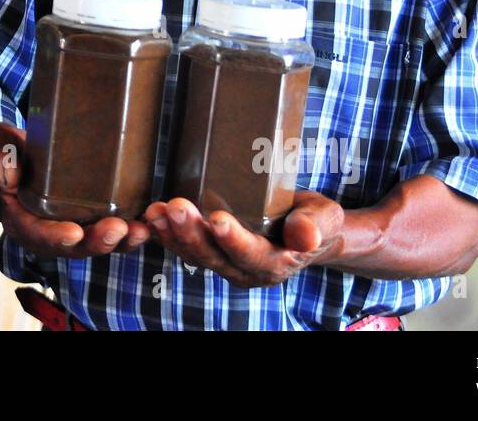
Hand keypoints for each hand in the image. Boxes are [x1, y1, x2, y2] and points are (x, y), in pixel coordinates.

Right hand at [0, 122, 151, 257]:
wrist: (15, 150)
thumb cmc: (3, 150)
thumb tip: (8, 172)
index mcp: (21, 220)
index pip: (37, 234)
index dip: (55, 237)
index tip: (74, 233)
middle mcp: (47, 231)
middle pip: (73, 246)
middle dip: (97, 242)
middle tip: (118, 229)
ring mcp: (70, 225)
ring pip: (95, 242)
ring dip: (120, 241)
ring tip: (141, 230)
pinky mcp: (89, 217)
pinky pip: (109, 229)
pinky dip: (129, 230)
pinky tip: (150, 223)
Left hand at [144, 192, 344, 287]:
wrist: (305, 226)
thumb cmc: (316, 220)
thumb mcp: (327, 219)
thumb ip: (316, 226)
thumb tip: (305, 238)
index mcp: (276, 264)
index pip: (252, 255)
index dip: (234, 240)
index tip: (217, 220)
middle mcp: (245, 270)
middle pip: (214, 257)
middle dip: (192, 234)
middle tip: (175, 208)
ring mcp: (224, 262)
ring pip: (194, 253)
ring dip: (172, 234)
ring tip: (156, 211)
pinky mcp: (210, 251)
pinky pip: (183, 247)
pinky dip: (166, 233)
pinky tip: (150, 217)